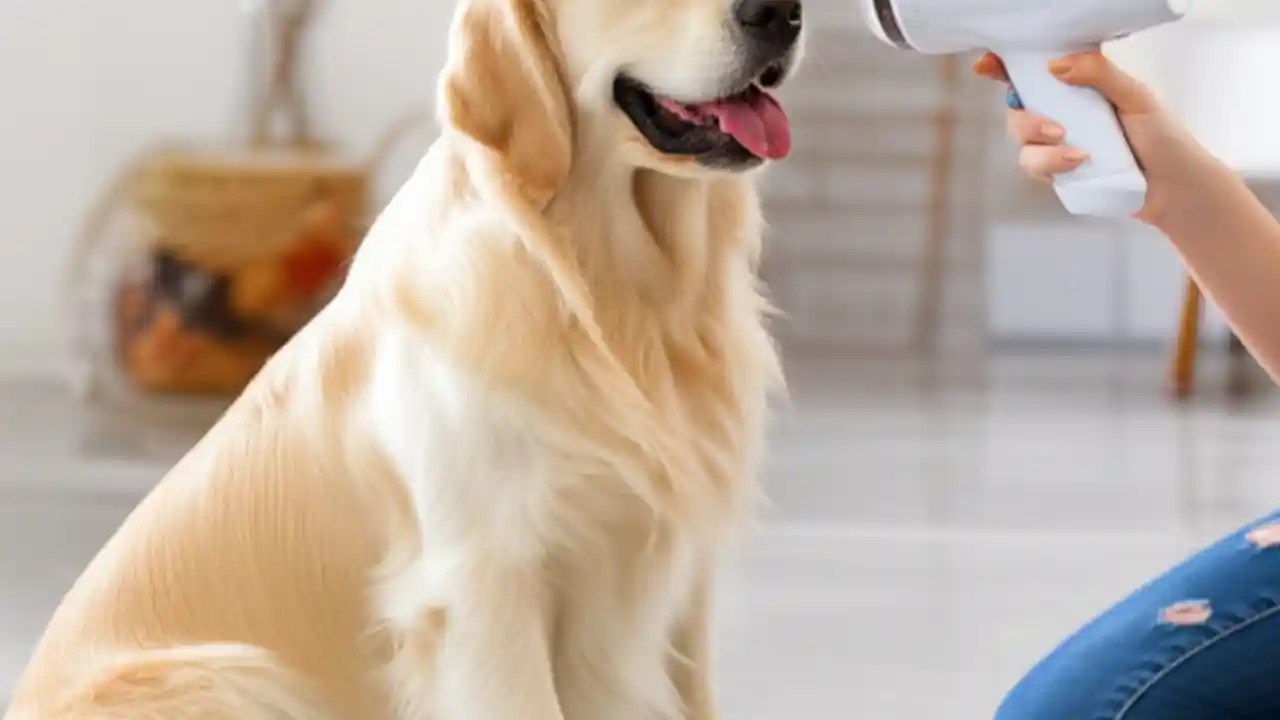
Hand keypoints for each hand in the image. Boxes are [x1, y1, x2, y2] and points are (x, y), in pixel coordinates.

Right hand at [973, 51, 1224, 227]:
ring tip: (1076, 153)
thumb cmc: (1164, 138)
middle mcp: (1063, 111)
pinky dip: (1051, 165)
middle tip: (1055, 128)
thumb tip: (1055, 65)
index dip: (1004, 67)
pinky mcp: (1057, 172)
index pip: (1034, 70)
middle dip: (1026, 118)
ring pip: (1021, 141)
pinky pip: (1033, 166)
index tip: (988, 66)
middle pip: (1017, 107)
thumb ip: (1099, 74)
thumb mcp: (1137, 97)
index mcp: (1079, 85)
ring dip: (1041, 147)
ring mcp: (1057, 143)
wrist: (1174, 189)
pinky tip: (1079, 165)